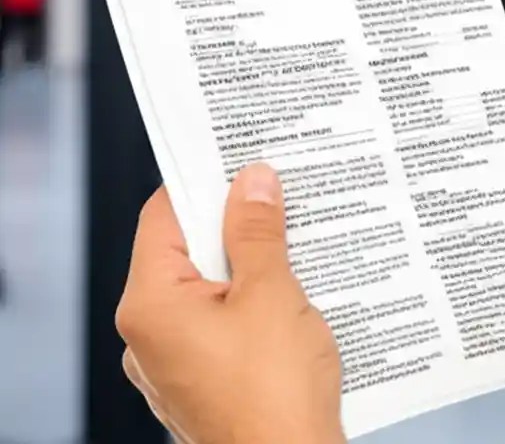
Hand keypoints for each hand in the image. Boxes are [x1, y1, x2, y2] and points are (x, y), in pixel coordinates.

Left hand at [116, 164, 344, 443]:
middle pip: (189, 253)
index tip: (243, 160)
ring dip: (255, 268)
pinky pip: (225, 326)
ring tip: (300, 252)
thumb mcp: (272, 295)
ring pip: (212, 292)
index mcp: (151, 305)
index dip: (204, 181)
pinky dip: (257, 307)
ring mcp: (175, 364)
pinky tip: (298, 301)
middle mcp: (149, 335)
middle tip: (285, 200)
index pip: (164, 216)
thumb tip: (253, 182)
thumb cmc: (273, 398)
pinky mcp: (204, 383)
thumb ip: (258, 233)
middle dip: (240, 226)